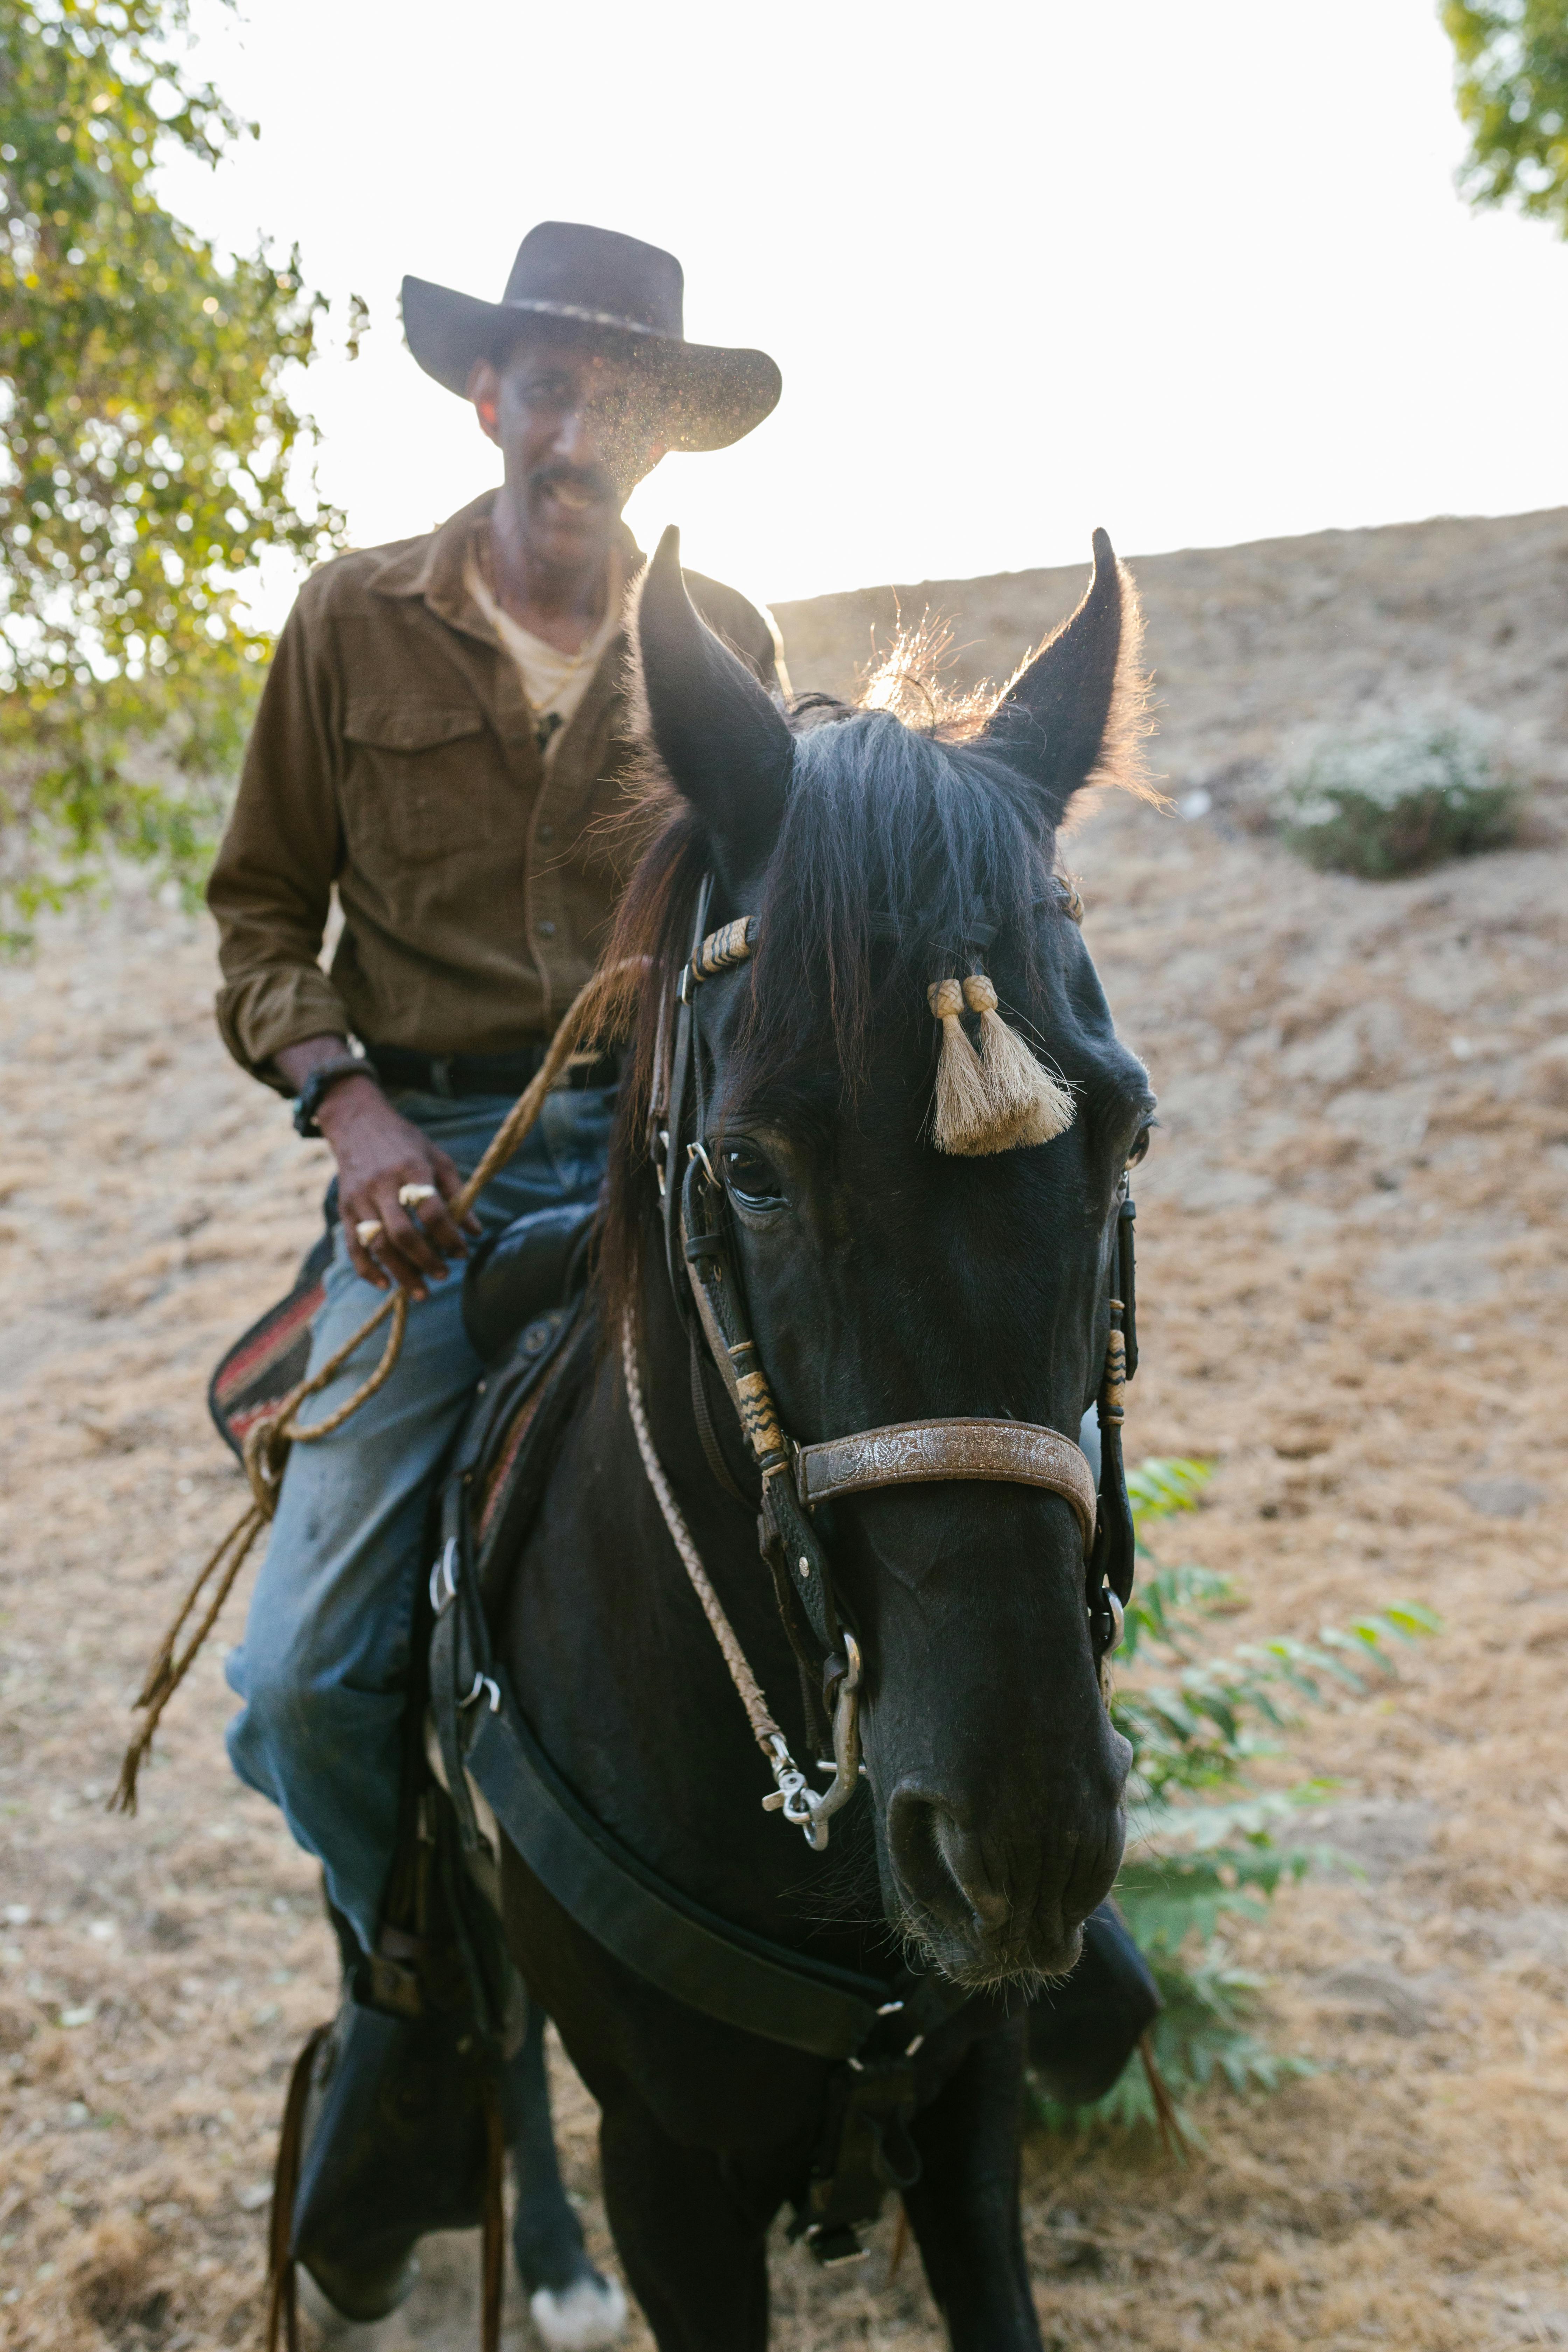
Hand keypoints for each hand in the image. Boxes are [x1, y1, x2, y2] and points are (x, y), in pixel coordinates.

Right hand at [317, 1075, 480, 1299]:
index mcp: (412, 1168)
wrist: (358, 1123)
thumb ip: (457, 1193)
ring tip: (421, 1292)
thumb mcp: (438, 1158)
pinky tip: (384, 1284)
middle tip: (443, 1276)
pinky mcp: (344, 1208)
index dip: (449, 1236)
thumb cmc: (406, 1143)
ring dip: (400, 1272)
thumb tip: (476, 1232)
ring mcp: (360, 1198)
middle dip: (425, 1261)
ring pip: (378, 1244)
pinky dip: (367, 1269)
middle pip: (403, 1233)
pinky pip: (353, 1246)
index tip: (463, 1252)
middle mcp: (383, 1184)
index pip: (432, 1211)